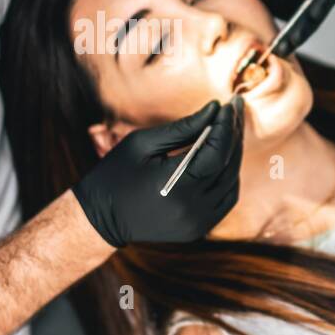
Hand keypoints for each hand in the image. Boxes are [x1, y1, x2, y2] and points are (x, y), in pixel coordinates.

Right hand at [72, 98, 243, 247]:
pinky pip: (226, 199)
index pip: (216, 152)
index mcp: (175, 186)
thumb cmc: (116, 173)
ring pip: (231, 182)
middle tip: (234, 108)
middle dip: (233, 134)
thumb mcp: (142, 143)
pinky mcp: (198, 230)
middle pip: (228, 166)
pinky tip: (224, 156)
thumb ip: (182, 128)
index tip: (229, 103)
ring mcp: (197, 223)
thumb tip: (214, 109)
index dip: (226, 126)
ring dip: (234, 154)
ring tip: (229, 128)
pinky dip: (229, 176)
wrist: (100, 218)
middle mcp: (191, 209)